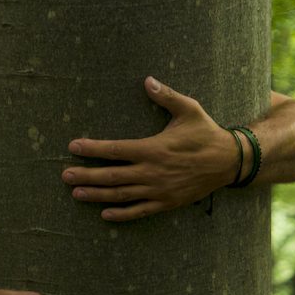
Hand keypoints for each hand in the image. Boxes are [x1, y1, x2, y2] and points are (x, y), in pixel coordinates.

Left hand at [62, 76, 238, 221]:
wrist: (229, 162)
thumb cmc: (206, 133)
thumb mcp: (189, 110)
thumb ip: (166, 96)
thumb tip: (148, 80)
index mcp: (153, 148)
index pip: (115, 149)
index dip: (92, 148)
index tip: (73, 146)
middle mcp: (152, 172)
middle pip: (111, 176)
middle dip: (86, 175)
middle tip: (64, 174)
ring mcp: (158, 190)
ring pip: (121, 195)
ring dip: (96, 194)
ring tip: (76, 193)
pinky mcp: (166, 203)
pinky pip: (139, 211)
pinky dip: (121, 214)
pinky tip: (104, 214)